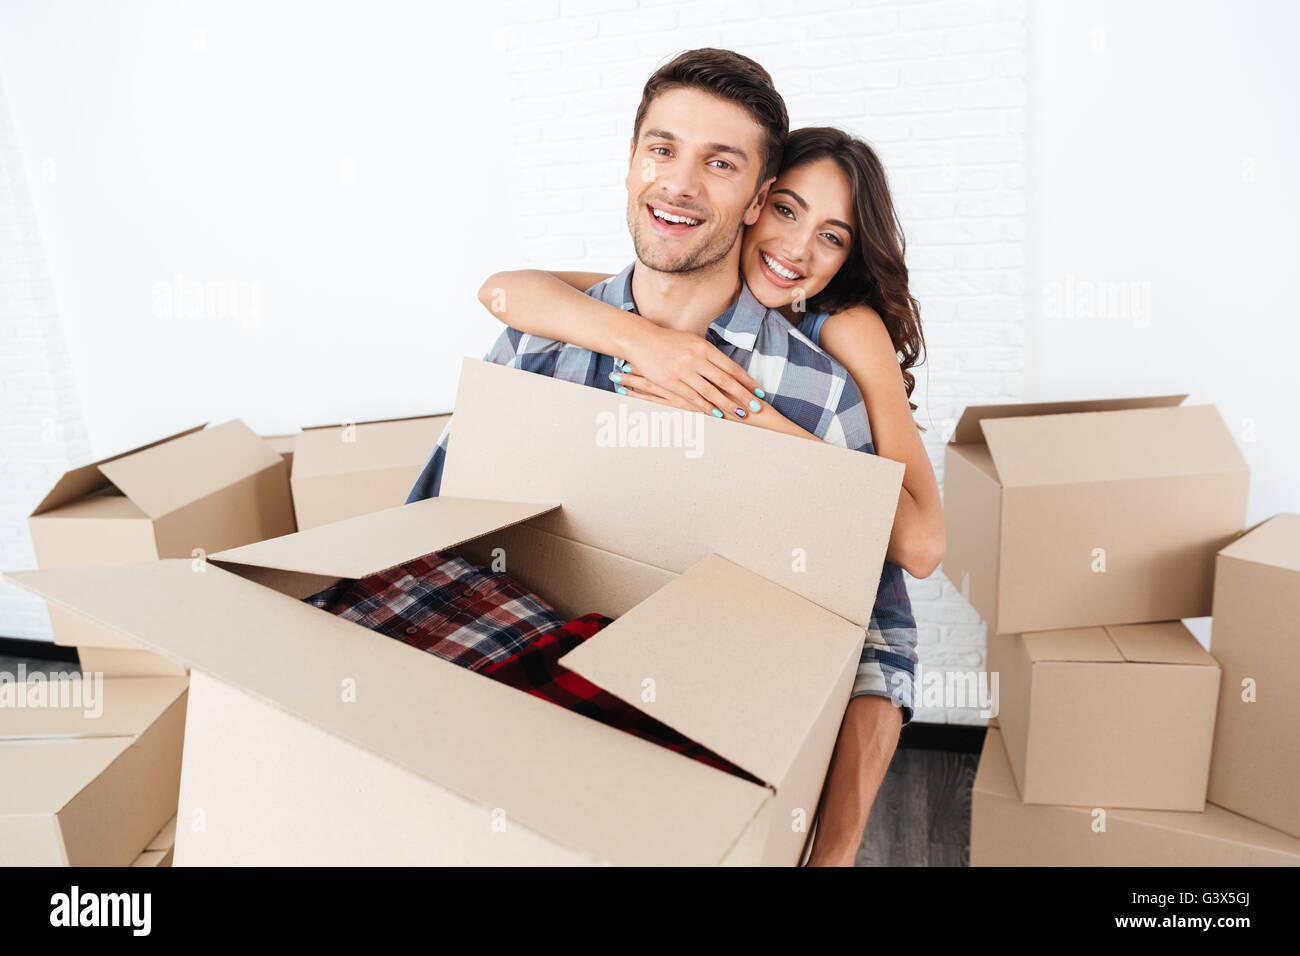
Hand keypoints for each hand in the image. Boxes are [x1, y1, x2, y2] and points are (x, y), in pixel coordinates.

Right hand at [618, 324, 768, 420]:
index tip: (760, 392)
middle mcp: (696, 359)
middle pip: (726, 381)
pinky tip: (717, 415)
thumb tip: (729, 370)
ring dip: (728, 405)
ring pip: (711, 392)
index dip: (748, 381)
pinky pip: (692, 397)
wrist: (642, 340)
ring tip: (741, 415)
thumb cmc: (670, 341)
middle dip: (743, 395)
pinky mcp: (671, 382)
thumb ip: (710, 355)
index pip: (732, 367)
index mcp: (705, 348)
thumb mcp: (693, 342)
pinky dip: (706, 407)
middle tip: (757, 407)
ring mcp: (683, 371)